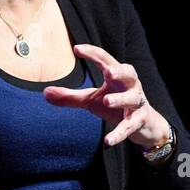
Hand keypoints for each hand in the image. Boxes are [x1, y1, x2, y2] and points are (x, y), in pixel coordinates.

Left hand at [42, 44, 170, 148]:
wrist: (144, 125)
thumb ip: (70, 96)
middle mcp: (129, 86)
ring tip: (106, 100)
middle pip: (128, 73)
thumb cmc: (115, 105)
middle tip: (108, 72)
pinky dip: (119, 133)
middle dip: (119, 71)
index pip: (105, 59)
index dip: (92, 53)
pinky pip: (130, 126)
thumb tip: (45, 93)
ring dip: (120, 99)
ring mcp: (137, 103)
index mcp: (116, 76)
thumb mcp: (91, 100)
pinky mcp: (140, 120)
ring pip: (132, 98)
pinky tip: (108, 141)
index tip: (76, 48)